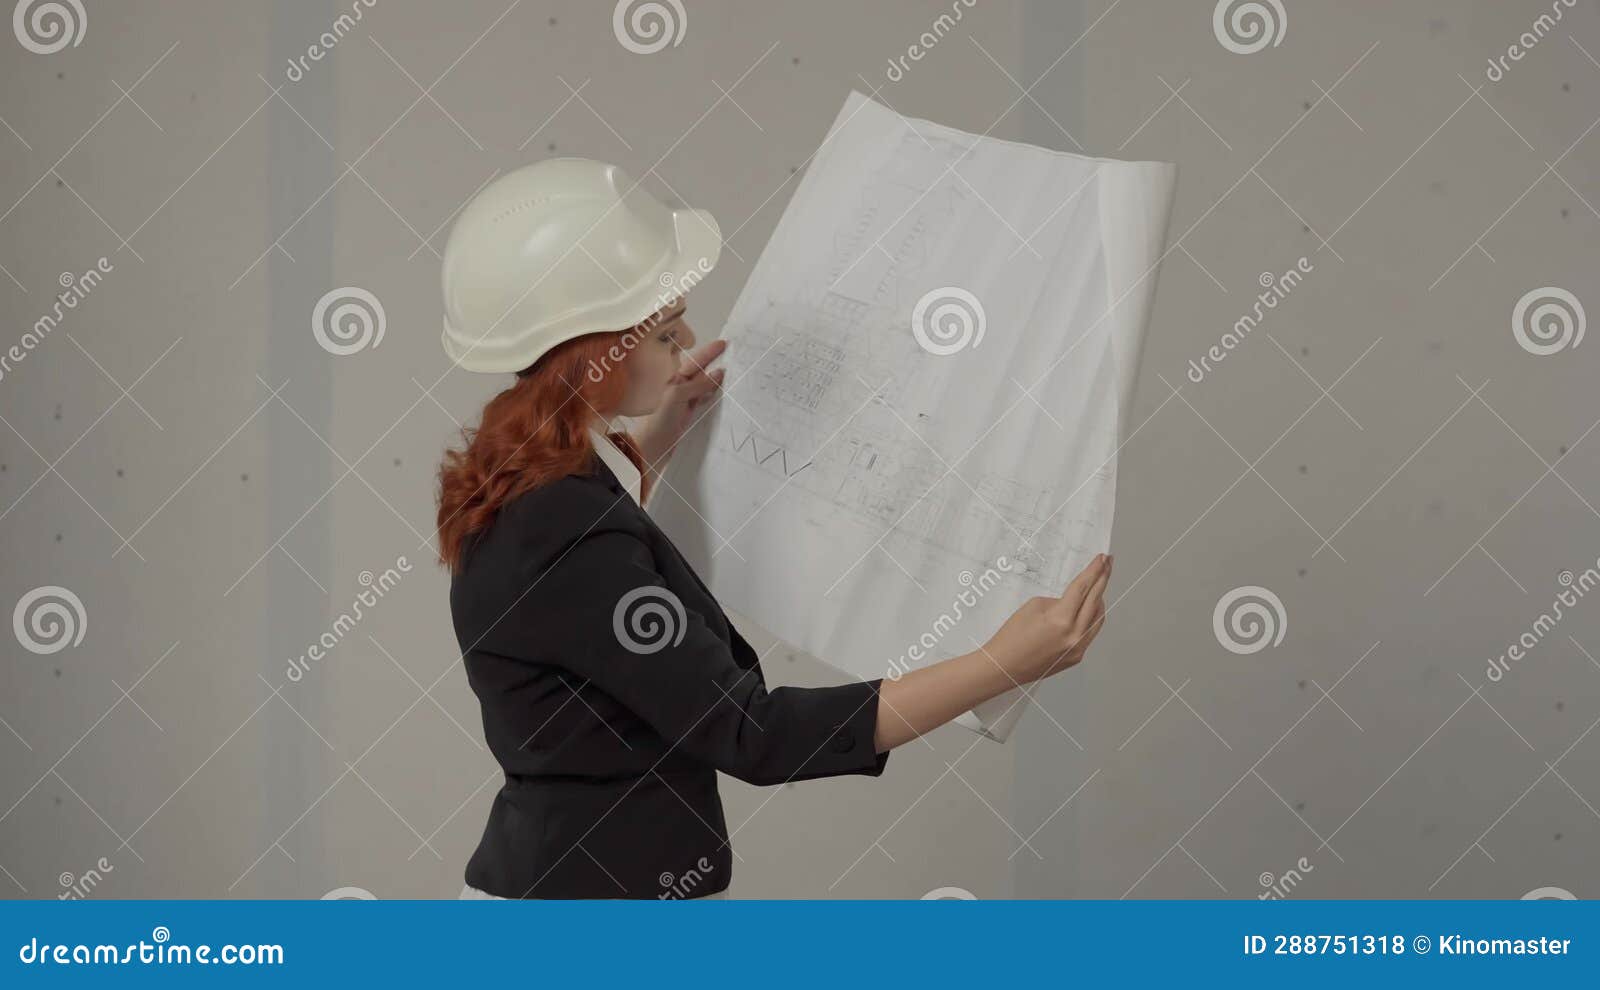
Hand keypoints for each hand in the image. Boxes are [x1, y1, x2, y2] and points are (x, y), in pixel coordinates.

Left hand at [633, 339, 726, 467]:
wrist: (655, 444)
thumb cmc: (662, 418)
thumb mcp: (678, 396)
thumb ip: (698, 384)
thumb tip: (719, 372)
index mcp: (676, 380)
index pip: (696, 362)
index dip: (709, 352)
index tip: (724, 344)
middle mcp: (683, 388)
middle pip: (703, 372)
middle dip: (717, 363)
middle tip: (734, 356)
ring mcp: (689, 401)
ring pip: (708, 386)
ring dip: (720, 380)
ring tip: (736, 373)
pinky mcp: (694, 414)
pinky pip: (709, 400)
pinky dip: (718, 396)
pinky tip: (727, 395)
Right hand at [983, 553, 1110, 682]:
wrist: (1004, 667)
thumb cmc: (1011, 638)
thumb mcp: (1033, 608)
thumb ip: (1058, 601)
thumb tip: (1073, 601)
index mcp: (1062, 619)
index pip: (1083, 587)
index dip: (1094, 570)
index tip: (1102, 559)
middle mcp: (1074, 635)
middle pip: (1096, 600)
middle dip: (1103, 579)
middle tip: (1107, 565)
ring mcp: (1078, 648)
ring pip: (1098, 617)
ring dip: (1100, 599)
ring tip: (1099, 584)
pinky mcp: (1076, 657)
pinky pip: (1091, 632)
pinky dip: (1092, 617)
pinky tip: (1090, 608)